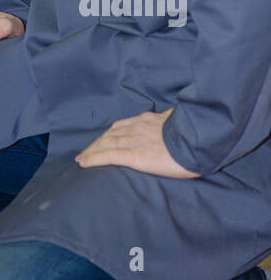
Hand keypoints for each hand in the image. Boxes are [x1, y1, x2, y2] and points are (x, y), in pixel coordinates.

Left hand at [75, 109, 199, 178]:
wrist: (198, 140)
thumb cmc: (193, 134)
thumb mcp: (179, 122)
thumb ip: (171, 120)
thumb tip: (173, 117)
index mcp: (148, 120)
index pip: (122, 126)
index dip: (109, 134)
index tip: (102, 140)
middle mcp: (137, 127)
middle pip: (109, 134)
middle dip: (96, 143)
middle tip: (86, 152)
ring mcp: (134, 140)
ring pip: (105, 144)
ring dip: (91, 151)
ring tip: (81, 159)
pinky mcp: (134, 155)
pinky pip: (108, 156)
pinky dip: (93, 159)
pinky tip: (83, 163)